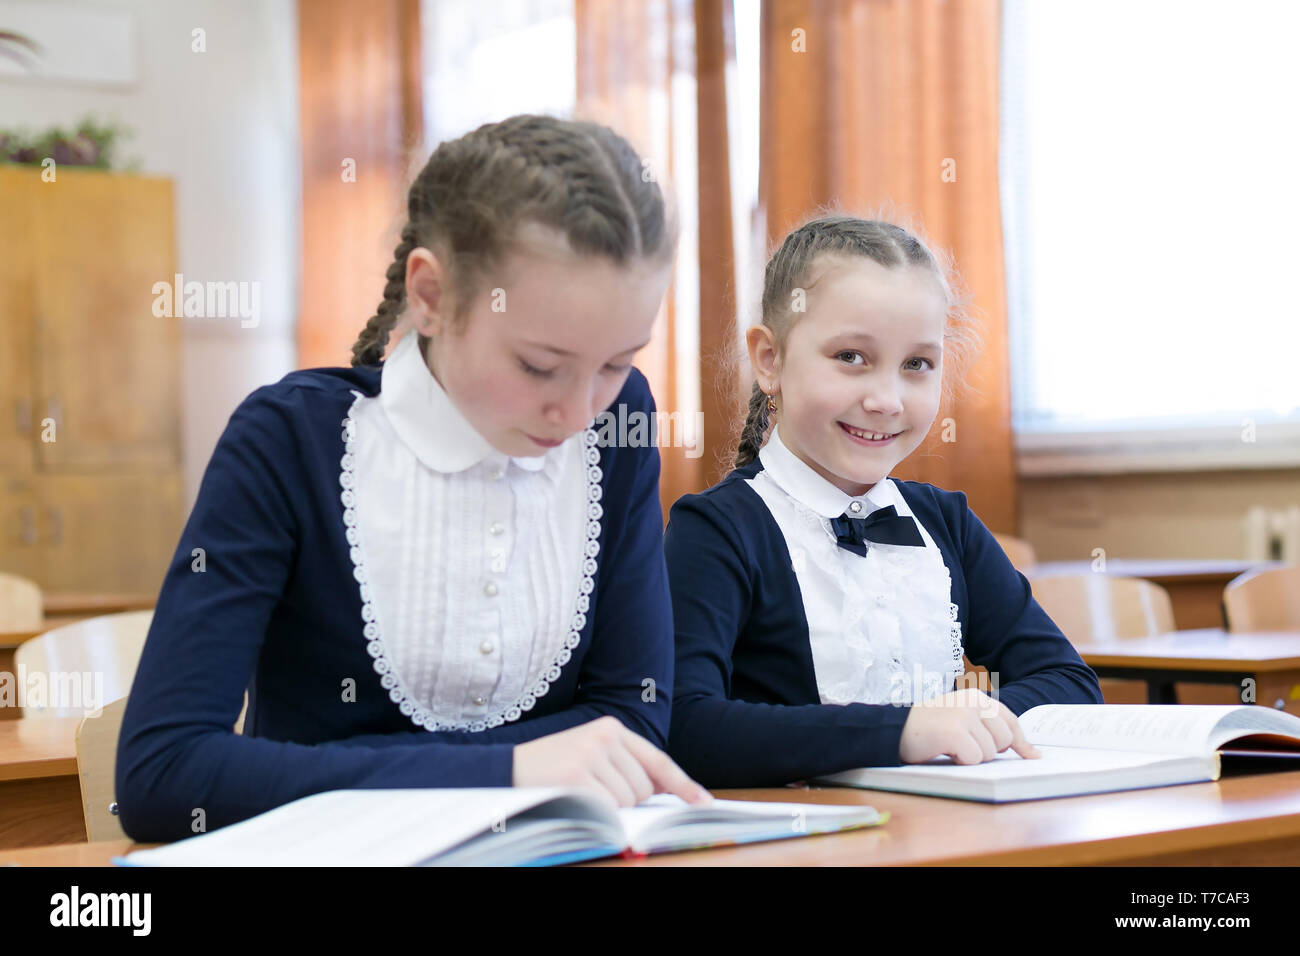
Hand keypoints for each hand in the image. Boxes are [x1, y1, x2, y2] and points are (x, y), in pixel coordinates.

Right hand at [513, 716, 712, 808]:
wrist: (500, 771)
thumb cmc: (548, 770)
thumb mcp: (588, 757)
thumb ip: (623, 769)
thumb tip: (663, 795)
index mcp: (610, 728)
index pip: (657, 760)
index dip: (682, 785)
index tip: (703, 804)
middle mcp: (604, 736)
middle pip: (644, 787)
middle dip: (627, 801)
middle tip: (592, 793)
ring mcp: (590, 755)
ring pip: (628, 801)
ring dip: (609, 809)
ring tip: (577, 794)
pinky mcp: (577, 776)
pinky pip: (608, 809)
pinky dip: (597, 815)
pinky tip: (573, 801)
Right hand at [899, 688, 1041, 764]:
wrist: (892, 728)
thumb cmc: (927, 727)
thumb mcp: (961, 718)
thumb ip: (989, 728)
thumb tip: (1030, 752)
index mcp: (976, 697)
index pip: (1010, 721)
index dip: (1022, 742)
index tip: (1032, 756)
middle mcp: (973, 702)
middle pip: (1004, 740)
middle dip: (988, 750)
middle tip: (964, 745)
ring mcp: (964, 716)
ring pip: (990, 752)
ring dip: (972, 757)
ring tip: (950, 746)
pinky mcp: (954, 732)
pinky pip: (973, 758)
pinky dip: (960, 761)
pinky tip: (945, 751)